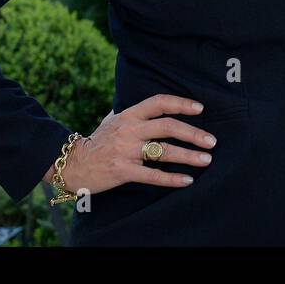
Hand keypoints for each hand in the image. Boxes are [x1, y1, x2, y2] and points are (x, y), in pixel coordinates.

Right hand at [47, 94, 215, 197]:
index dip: (180, 103)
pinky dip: (172, 179)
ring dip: (188, 156)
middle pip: (167, 127)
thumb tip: (150, 103)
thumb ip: (131, 111)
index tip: (200, 108)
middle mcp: (129, 130)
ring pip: (164, 151)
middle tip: (211, 140)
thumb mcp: (111, 119)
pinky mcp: (123, 171)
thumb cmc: (97, 141)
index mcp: (128, 115)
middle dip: (193, 133)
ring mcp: (126, 151)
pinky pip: (152, 175)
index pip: (158, 103)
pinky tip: (187, 180)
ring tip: (206, 159)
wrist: (73, 164)